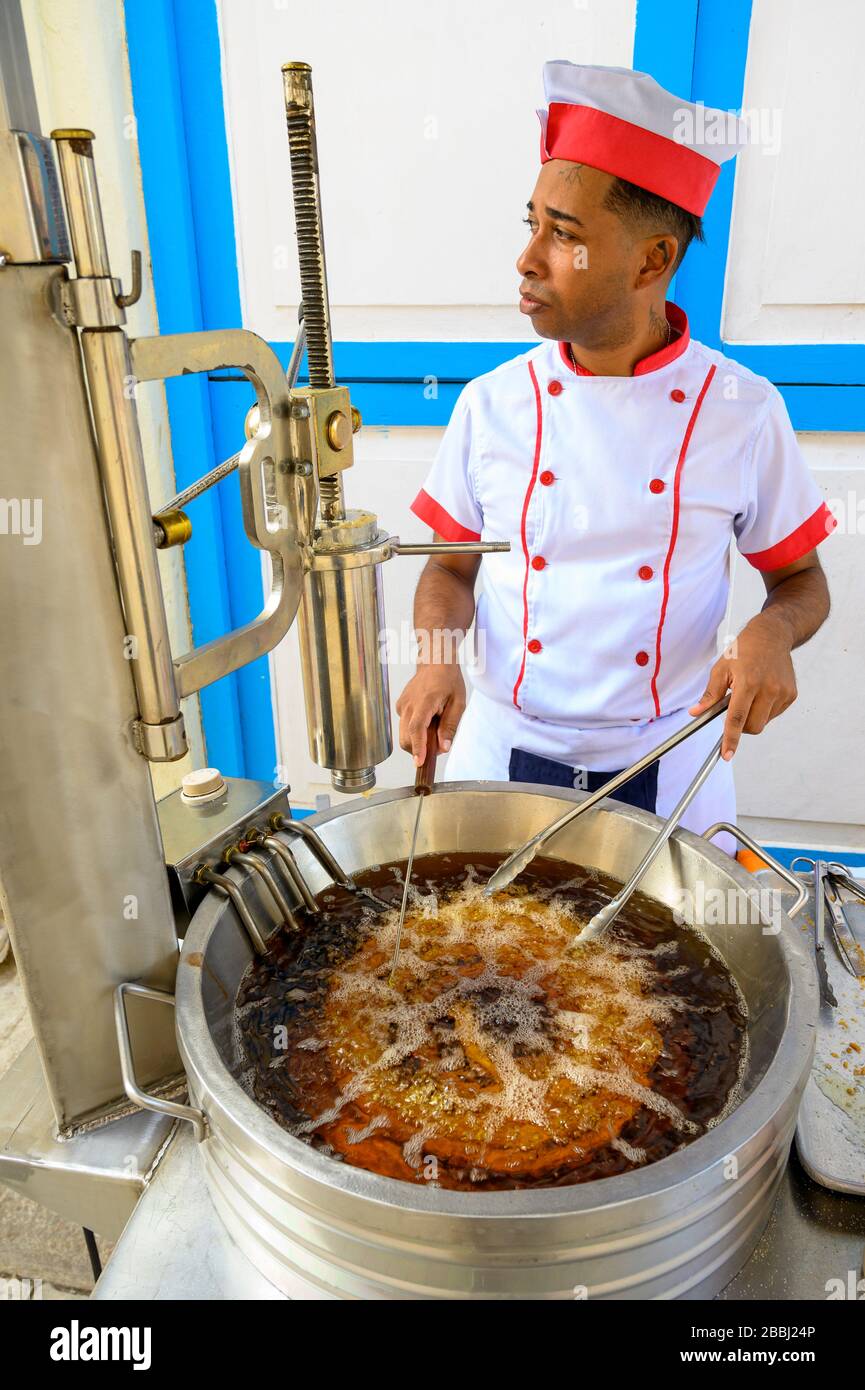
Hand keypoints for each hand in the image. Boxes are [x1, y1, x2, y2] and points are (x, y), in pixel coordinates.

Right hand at [396, 665, 466, 764]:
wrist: (434, 661)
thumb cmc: (448, 679)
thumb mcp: (458, 703)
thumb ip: (450, 726)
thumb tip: (443, 747)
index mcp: (424, 702)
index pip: (416, 728)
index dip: (417, 747)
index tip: (419, 762)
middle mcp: (408, 704)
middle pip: (406, 737)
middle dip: (418, 749)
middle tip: (437, 745)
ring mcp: (402, 705)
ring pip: (404, 734)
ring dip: (417, 740)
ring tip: (435, 727)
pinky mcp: (400, 706)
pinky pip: (405, 726)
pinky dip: (415, 731)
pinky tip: (428, 719)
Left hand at [688, 616, 796, 759]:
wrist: (772, 636)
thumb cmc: (743, 651)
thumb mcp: (721, 669)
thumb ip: (710, 694)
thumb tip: (696, 712)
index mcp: (748, 682)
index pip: (737, 718)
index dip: (731, 739)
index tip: (727, 755)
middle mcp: (768, 689)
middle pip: (753, 727)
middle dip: (741, 727)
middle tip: (734, 709)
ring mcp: (783, 692)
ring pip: (764, 722)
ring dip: (753, 717)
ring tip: (750, 694)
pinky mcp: (791, 695)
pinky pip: (774, 714)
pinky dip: (764, 710)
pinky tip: (762, 692)